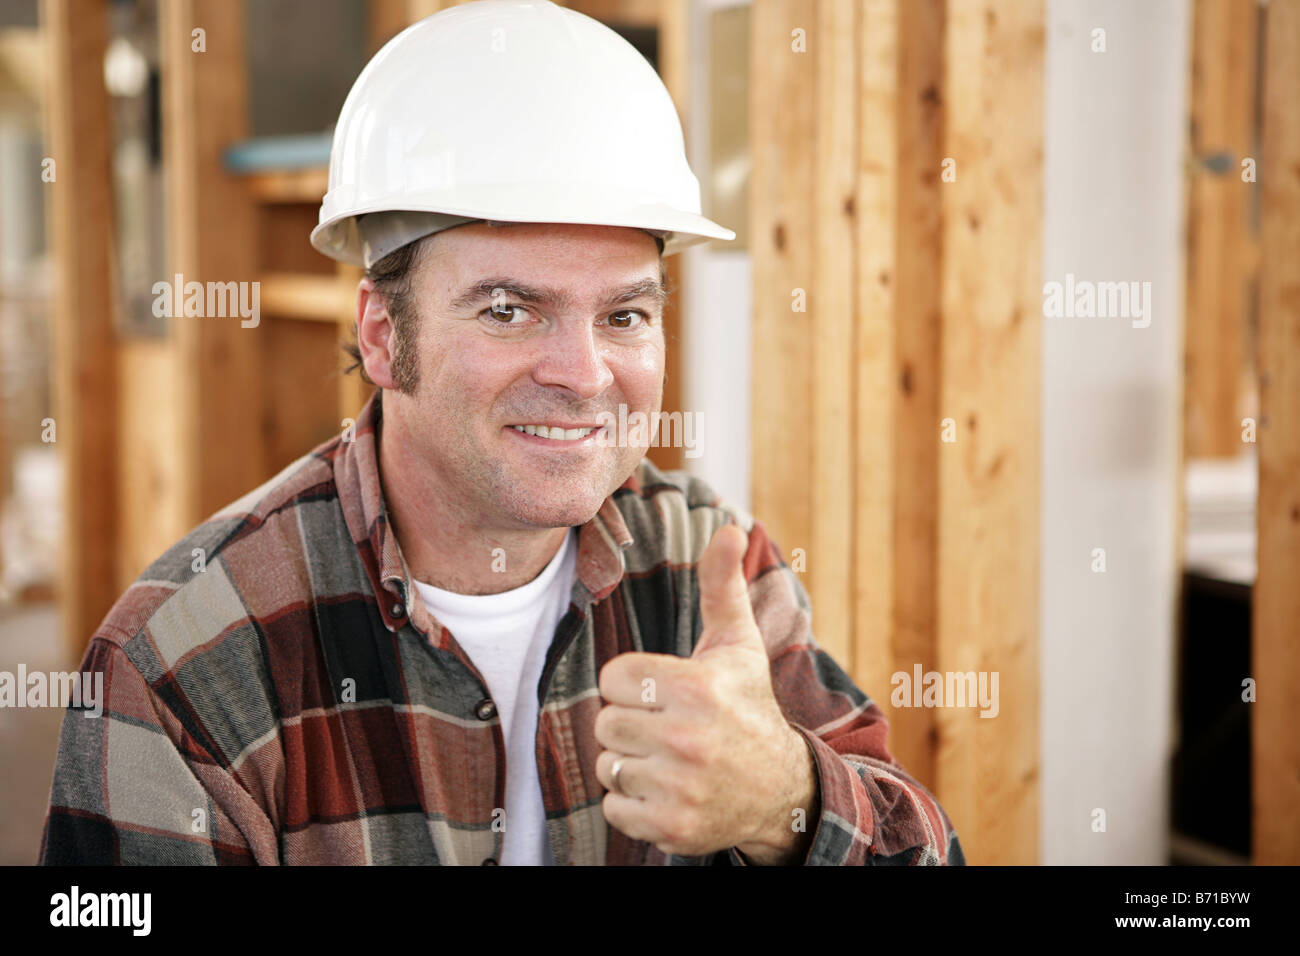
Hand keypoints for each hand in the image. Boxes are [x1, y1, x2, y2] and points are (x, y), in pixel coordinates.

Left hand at [595, 523, 817, 862]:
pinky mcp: (672, 827)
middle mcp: (688, 738)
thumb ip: (721, 585)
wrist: (780, 790)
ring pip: (607, 764)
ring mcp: (680, 787)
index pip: (613, 677)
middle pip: (606, 722)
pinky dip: (633, 803)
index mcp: (696, 688)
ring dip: (630, 763)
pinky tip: (667, 789)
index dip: (635, 684)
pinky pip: (614, 807)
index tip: (666, 692)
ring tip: (669, 758)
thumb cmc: (746, 706)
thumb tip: (729, 527)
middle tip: (669, 727)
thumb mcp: (736, 645)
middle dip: (631, 723)